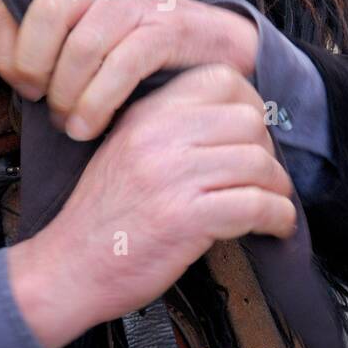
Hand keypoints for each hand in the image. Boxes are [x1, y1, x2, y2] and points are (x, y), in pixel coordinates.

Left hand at [0, 0, 258, 140]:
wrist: (216, 52)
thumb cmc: (138, 49)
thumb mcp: (78, 33)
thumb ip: (25, 21)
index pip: (18, 2)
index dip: (7, 50)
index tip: (21, 85)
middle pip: (47, 14)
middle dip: (36, 68)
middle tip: (41, 103)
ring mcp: (139, 2)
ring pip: (84, 46)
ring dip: (69, 96)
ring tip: (71, 125)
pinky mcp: (168, 30)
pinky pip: (122, 66)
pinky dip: (99, 103)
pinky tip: (92, 126)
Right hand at [7, 64, 294, 347]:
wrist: (70, 267)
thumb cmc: (103, 217)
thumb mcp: (127, 150)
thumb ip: (172, 129)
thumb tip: (241, 121)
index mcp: (147, 114)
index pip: (220, 79)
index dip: (250, 104)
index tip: (252, 135)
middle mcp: (159, 136)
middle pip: (249, 120)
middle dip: (268, 152)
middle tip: (263, 178)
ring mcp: (172, 176)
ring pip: (259, 163)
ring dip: (277, 189)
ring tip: (272, 205)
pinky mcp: (185, 218)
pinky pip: (257, 206)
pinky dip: (278, 218)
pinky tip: (274, 226)